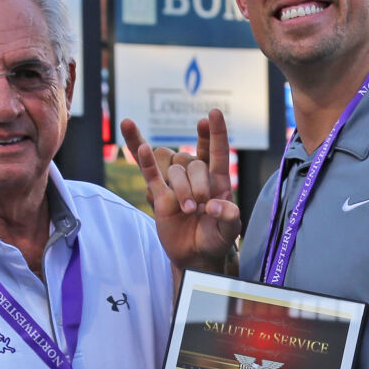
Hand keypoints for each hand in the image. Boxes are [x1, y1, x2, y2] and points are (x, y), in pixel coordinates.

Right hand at [121, 109, 239, 269]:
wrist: (196, 256)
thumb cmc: (217, 239)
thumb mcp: (230, 231)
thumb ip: (229, 217)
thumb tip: (213, 205)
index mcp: (219, 181)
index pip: (217, 151)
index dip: (215, 132)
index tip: (212, 113)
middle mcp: (197, 178)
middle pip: (193, 163)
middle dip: (197, 183)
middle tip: (200, 207)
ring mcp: (177, 185)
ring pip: (173, 170)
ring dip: (181, 189)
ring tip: (188, 210)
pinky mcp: (160, 196)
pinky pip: (149, 173)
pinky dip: (143, 157)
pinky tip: (138, 142)